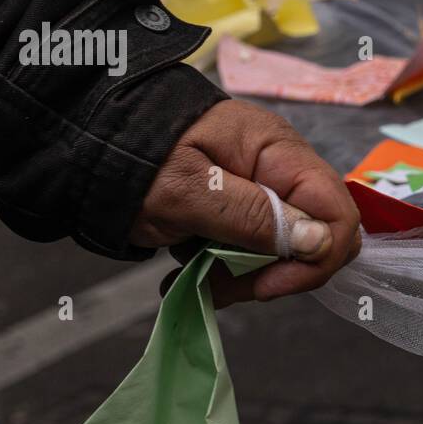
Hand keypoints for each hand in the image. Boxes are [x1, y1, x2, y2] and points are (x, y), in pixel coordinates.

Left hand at [130, 100, 361, 305]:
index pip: (339, 212)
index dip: (317, 257)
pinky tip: (193, 268)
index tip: (266, 284)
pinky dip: (229, 266)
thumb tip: (321, 242)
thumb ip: (256, 218)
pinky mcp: (239, 204)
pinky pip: (255, 244)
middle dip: (277, 272)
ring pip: (285, 248)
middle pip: (316, 235)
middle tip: (223, 287)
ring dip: (246, 274)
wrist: (84, 136)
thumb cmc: (131, 157)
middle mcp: (280, 168)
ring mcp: (260, 186)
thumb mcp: (188, 193)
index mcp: (279, 152)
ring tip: (197, 278)